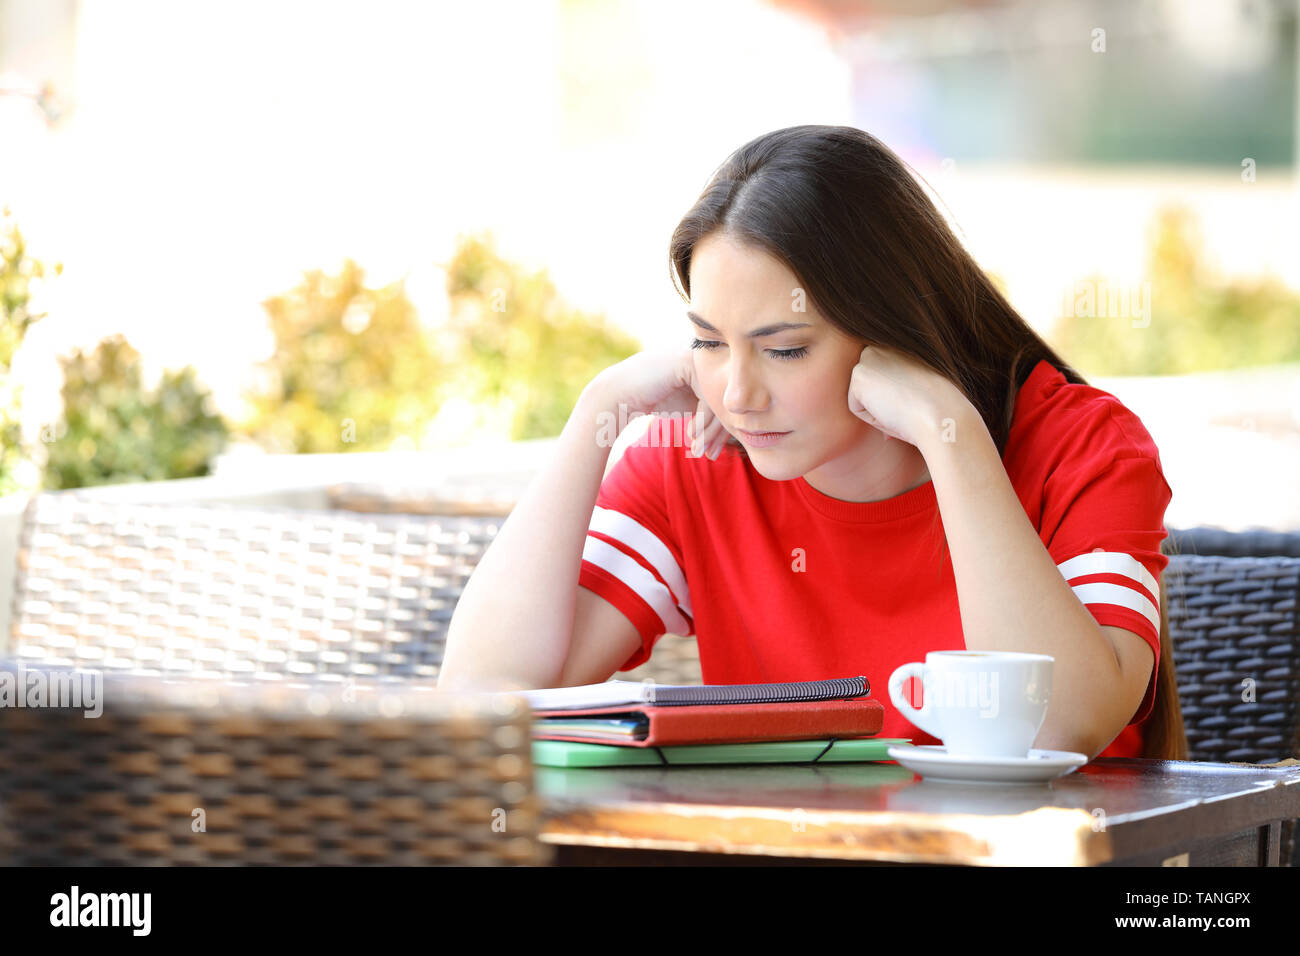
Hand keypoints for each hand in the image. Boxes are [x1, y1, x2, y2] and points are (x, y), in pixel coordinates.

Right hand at [584, 348, 724, 457]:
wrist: (619, 395)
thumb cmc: (655, 400)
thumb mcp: (692, 407)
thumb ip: (715, 411)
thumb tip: (744, 431)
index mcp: (713, 363)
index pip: (729, 399)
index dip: (723, 430)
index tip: (713, 454)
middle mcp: (709, 355)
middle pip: (728, 400)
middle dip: (720, 434)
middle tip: (709, 456)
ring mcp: (699, 356)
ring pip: (721, 400)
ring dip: (710, 432)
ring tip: (698, 451)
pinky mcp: (689, 362)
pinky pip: (709, 397)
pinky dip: (702, 422)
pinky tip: (689, 434)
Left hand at [847, 344, 963, 447]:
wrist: (942, 413)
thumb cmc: (940, 406)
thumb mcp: (921, 387)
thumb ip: (900, 388)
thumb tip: (884, 407)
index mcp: (899, 345)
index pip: (883, 381)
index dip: (897, 400)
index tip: (915, 403)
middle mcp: (882, 345)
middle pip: (869, 389)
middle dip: (884, 405)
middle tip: (909, 408)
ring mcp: (868, 357)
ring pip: (863, 399)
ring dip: (880, 412)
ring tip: (904, 409)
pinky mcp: (859, 374)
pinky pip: (857, 409)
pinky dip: (873, 419)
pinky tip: (893, 411)